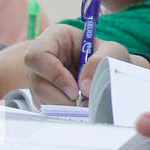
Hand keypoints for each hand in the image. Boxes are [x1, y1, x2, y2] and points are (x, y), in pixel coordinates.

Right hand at [24, 24, 138, 104]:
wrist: (106, 67)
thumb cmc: (106, 54)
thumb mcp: (112, 51)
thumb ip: (101, 62)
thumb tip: (85, 87)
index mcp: (54, 38)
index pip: (37, 55)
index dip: (54, 75)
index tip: (75, 90)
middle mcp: (41, 58)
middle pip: (37, 83)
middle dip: (62, 97)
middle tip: (84, 102)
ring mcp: (39, 77)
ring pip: (41, 98)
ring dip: (65, 106)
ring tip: (86, 103)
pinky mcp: (42, 94)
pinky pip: (47, 107)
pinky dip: (64, 111)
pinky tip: (80, 105)